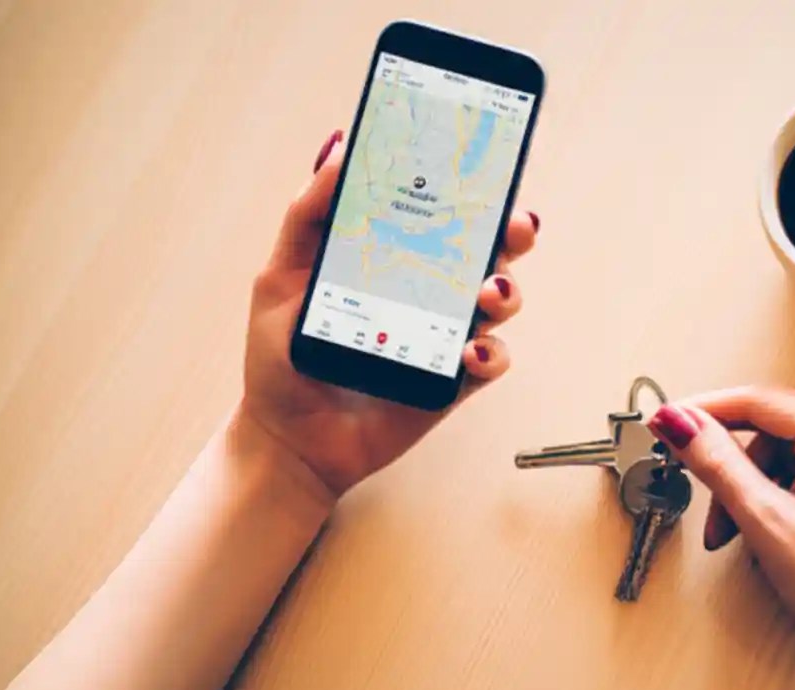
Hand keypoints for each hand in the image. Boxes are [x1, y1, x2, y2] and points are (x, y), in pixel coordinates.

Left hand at [242, 130, 538, 497]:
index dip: (474, 185)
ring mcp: (446, 334)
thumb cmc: (282, 355)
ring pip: (501, 300)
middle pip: (489, 249)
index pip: (445, 210)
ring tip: (487, 294)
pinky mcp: (455, 381)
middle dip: (513, 230)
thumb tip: (339, 147)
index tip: (487, 163)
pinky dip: (490, 353)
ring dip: (506, 289)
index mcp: (396, 255)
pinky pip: (492, 361)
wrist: (287, 436)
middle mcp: (430, 290)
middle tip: (513, 224)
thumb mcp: (280, 275)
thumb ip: (308, 213)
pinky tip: (468, 351)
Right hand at [648, 387, 794, 689]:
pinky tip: (769, 533)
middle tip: (714, 511)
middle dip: (734, 471)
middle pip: (771, 432)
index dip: (706, 411)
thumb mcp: (767, 521)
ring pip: (785, 457)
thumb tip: (681, 423)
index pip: (760, 401)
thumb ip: (718, 463)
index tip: (668, 422)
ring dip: (753, 492)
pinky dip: (777, 500)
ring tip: (743, 536)